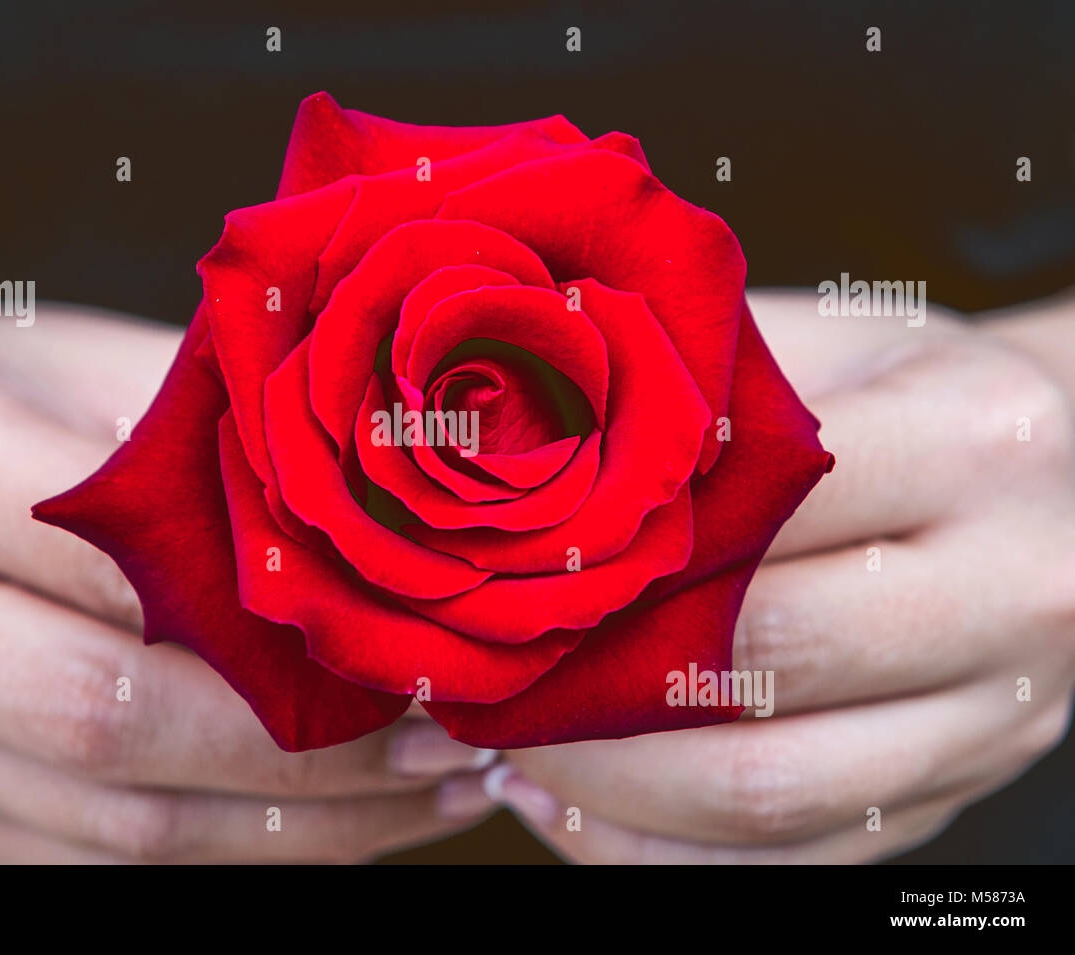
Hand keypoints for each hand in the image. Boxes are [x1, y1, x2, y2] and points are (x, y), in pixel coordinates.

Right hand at [0, 306, 496, 862]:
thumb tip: (395, 521)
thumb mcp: (93, 364)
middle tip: (445, 746)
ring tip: (427, 797)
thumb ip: (214, 432)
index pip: (118, 565)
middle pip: (107, 720)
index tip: (412, 645)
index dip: (284, 627)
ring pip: (115, 827)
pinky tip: (338, 827)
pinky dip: (233, 856)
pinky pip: (96, 865)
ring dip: (296, 830)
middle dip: (304, 756)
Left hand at [483, 290, 1074, 861]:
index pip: (764, 512)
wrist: (1064, 476)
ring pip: (769, 791)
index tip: (498, 570)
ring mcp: (997, 712)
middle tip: (475, 679)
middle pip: (761, 664)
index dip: (612, 552)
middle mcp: (1012, 588)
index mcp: (976, 443)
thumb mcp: (827, 340)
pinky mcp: (959, 792)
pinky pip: (793, 861)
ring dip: (604, 789)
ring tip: (502, 754)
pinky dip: (661, 853)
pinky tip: (572, 809)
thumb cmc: (909, 392)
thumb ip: (703, 386)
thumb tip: (519, 435)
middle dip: (584, 686)